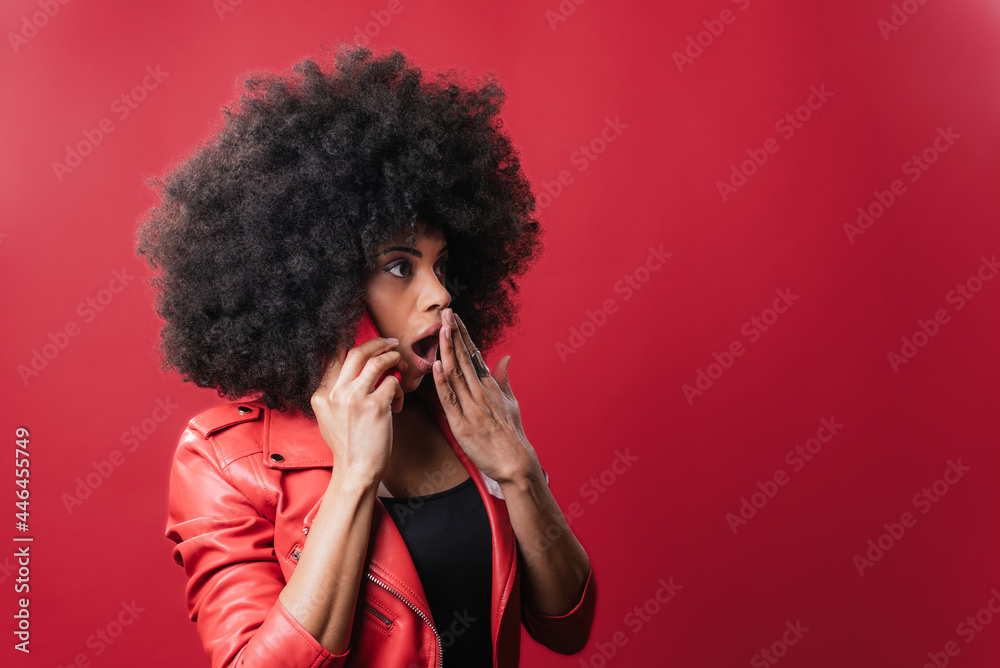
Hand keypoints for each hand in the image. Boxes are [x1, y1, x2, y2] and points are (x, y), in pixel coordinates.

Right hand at [310, 337, 408, 481]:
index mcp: (322, 395)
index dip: (354, 345)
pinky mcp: (376, 407)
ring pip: (378, 362)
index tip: (369, 345)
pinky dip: (399, 387)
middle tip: (390, 343)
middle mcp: (336, 394)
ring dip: (393, 358)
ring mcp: (355, 399)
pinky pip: (392, 383)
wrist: (356, 471)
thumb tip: (357, 371)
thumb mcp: (329, 417)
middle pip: (357, 352)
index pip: (336, 357)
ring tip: (400, 363)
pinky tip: (397, 401)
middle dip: (378, 343)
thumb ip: (336, 394)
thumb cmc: (349, 446)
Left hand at [430, 308, 538, 483]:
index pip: (474, 354)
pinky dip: (442, 381)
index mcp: (490, 385)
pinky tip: (436, 365)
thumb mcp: (511, 402)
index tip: (455, 317)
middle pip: (464, 357)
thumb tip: (505, 358)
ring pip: (456, 372)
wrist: (515, 461)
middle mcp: (481, 391)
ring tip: (440, 328)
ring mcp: (472, 406)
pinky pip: (450, 398)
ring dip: (446, 349)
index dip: (463, 335)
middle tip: (444, 312)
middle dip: (453, 333)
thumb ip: (503, 379)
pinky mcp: (462, 422)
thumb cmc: (511, 434)